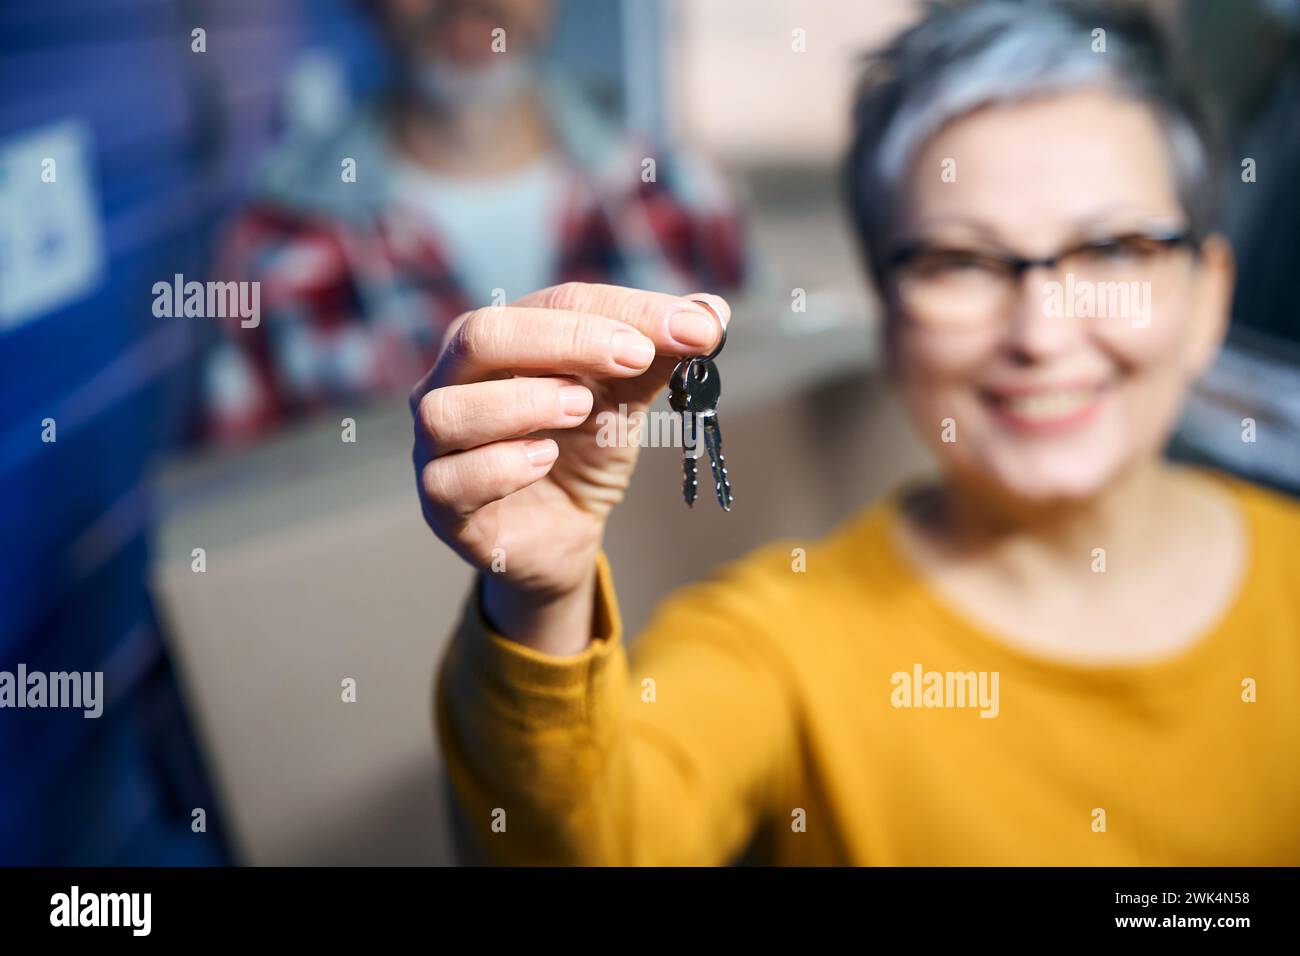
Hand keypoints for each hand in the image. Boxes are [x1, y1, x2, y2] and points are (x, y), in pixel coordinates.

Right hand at [410, 283, 728, 650]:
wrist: (566, 531)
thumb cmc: (584, 449)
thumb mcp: (625, 397)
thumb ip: (658, 355)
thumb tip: (713, 312)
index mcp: (502, 338)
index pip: (555, 302)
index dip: (624, 311)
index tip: (692, 329)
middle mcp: (453, 381)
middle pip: (480, 336)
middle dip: (564, 340)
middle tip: (633, 357)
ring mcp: (436, 443)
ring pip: (448, 409)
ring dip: (523, 403)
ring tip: (580, 410)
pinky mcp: (441, 506)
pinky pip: (449, 480)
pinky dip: (501, 466)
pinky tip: (545, 460)